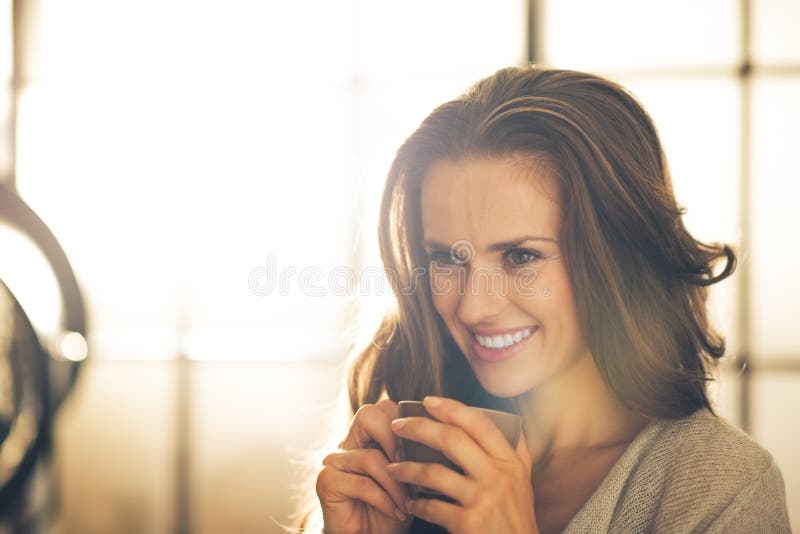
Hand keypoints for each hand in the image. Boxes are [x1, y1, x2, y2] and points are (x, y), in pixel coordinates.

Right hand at [315, 399, 413, 533]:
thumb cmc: (393, 507)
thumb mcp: (410, 476)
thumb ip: (415, 453)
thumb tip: (438, 437)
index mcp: (367, 435)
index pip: (384, 407)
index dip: (407, 422)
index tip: (426, 448)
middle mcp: (347, 442)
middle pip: (368, 414)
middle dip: (397, 441)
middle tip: (415, 468)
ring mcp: (334, 460)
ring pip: (371, 457)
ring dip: (397, 485)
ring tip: (408, 503)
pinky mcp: (326, 481)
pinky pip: (362, 484)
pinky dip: (384, 500)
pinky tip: (396, 512)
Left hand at [386, 396, 539, 532]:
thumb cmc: (517, 519)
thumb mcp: (524, 483)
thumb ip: (517, 453)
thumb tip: (512, 423)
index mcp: (510, 462)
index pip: (479, 423)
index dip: (452, 408)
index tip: (428, 401)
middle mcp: (497, 476)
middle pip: (452, 439)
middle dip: (418, 427)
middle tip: (397, 426)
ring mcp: (482, 499)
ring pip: (433, 472)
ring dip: (406, 468)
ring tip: (392, 468)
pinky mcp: (467, 523)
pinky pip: (431, 507)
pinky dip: (416, 505)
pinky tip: (409, 504)